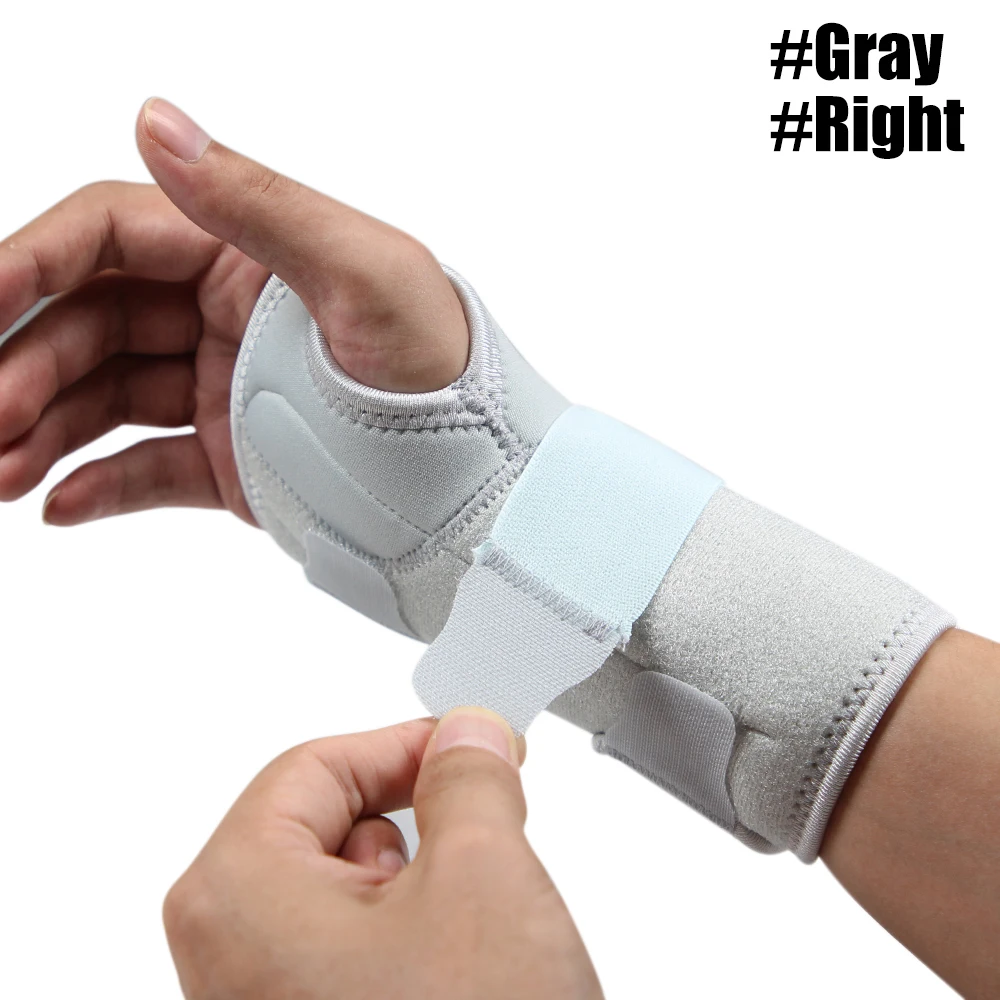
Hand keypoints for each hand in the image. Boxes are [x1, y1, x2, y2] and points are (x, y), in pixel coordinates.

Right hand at [0, 98, 468, 525]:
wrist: (482, 484)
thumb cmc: (448, 372)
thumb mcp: (365, 276)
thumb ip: (258, 205)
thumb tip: (155, 121)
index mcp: (251, 255)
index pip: (113, 237)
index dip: (30, 262)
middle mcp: (225, 315)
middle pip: (91, 322)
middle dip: (23, 364)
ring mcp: (223, 392)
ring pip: (104, 399)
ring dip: (40, 430)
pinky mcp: (232, 462)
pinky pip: (147, 469)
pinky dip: (98, 486)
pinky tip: (55, 504)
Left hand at [163, 709, 601, 998]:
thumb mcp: (485, 878)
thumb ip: (470, 779)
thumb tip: (467, 736)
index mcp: (238, 893)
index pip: (316, 763)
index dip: (405, 743)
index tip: (471, 745)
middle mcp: (230, 954)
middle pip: (329, 824)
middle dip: (417, 819)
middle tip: (484, 829)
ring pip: (351, 888)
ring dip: (425, 885)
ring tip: (475, 935)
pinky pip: (357, 949)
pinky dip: (416, 936)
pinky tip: (460, 976)